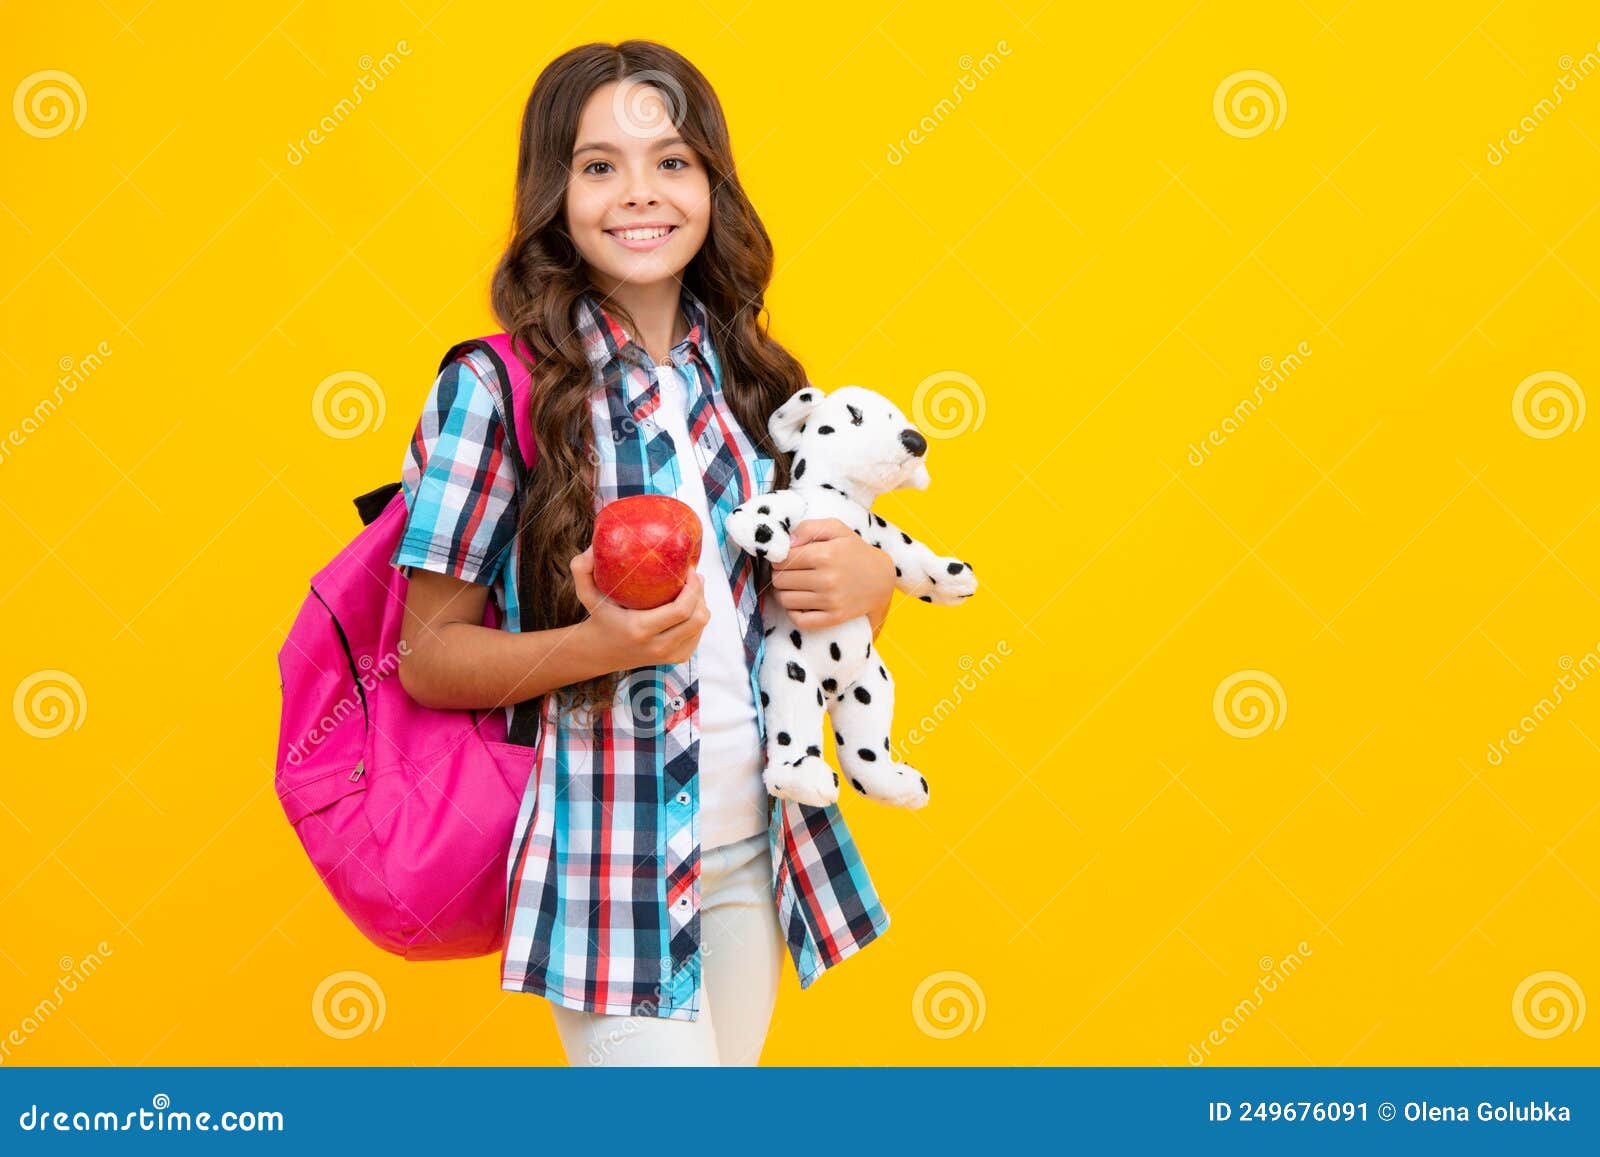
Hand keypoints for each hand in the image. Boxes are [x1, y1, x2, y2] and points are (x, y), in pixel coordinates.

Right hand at [570, 547, 709, 668]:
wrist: (601, 653)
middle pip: (698, 618)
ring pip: (701, 626)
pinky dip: (697, 617)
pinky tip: (687, 605)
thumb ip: (581, 570)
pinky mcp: (677, 658)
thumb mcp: (586, 594)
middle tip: (693, 576)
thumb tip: (592, 548)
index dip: (693, 588)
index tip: (687, 569)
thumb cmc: (599, 617)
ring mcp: (669, 655)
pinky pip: (698, 634)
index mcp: (640, 629)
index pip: (681, 610)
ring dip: (701, 604)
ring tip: (691, 588)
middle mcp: (658, 646)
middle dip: (700, 593)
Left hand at [770, 518, 895, 630]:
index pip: (782, 559)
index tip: (786, 558)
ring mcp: (831, 601)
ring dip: (784, 593)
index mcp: (825, 554)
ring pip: (785, 600)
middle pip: (780, 580)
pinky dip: (793, 613)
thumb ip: (808, 528)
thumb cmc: (854, 550)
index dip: (779, 558)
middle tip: (790, 572)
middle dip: (780, 574)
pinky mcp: (834, 617)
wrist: (881, 578)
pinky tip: (799, 603)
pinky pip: (799, 620)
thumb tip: (787, 543)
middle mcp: (827, 579)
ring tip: (795, 586)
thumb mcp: (835, 529)